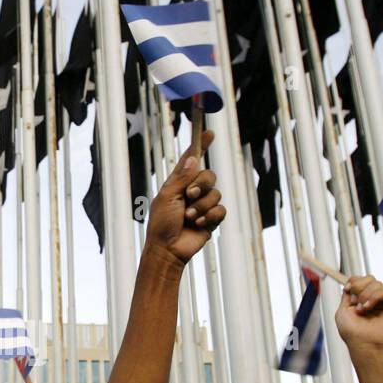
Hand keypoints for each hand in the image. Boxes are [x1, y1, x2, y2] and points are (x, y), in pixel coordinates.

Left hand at [145, 130, 223, 265]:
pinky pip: (220, 210)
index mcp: (178, 183)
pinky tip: (197, 224)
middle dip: (201, 185)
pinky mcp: (211, 219)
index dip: (200, 145)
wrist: (168, 250)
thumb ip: (181, 178)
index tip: (209, 132)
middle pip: (209, 176)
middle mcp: (192, 191)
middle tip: (189, 196)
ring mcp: (202, 205)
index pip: (191, 160)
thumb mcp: (167, 197)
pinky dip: (209, 217)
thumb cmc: (161, 224)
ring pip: (215, 194)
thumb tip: (193, 159)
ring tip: (189, 217)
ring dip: (202, 206)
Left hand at [336, 276, 382, 351]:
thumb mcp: (343, 310)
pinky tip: (368, 307)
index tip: (347, 290)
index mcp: (361, 299)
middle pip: (368, 278)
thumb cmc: (352, 332)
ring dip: (365, 295)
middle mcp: (374, 299)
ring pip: (376, 283)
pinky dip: (375, 297)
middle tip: (355, 303)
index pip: (360, 280)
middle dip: (359, 288)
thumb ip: (347, 295)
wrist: (364, 344)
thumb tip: (351, 281)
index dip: (353, 282)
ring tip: (362, 310)